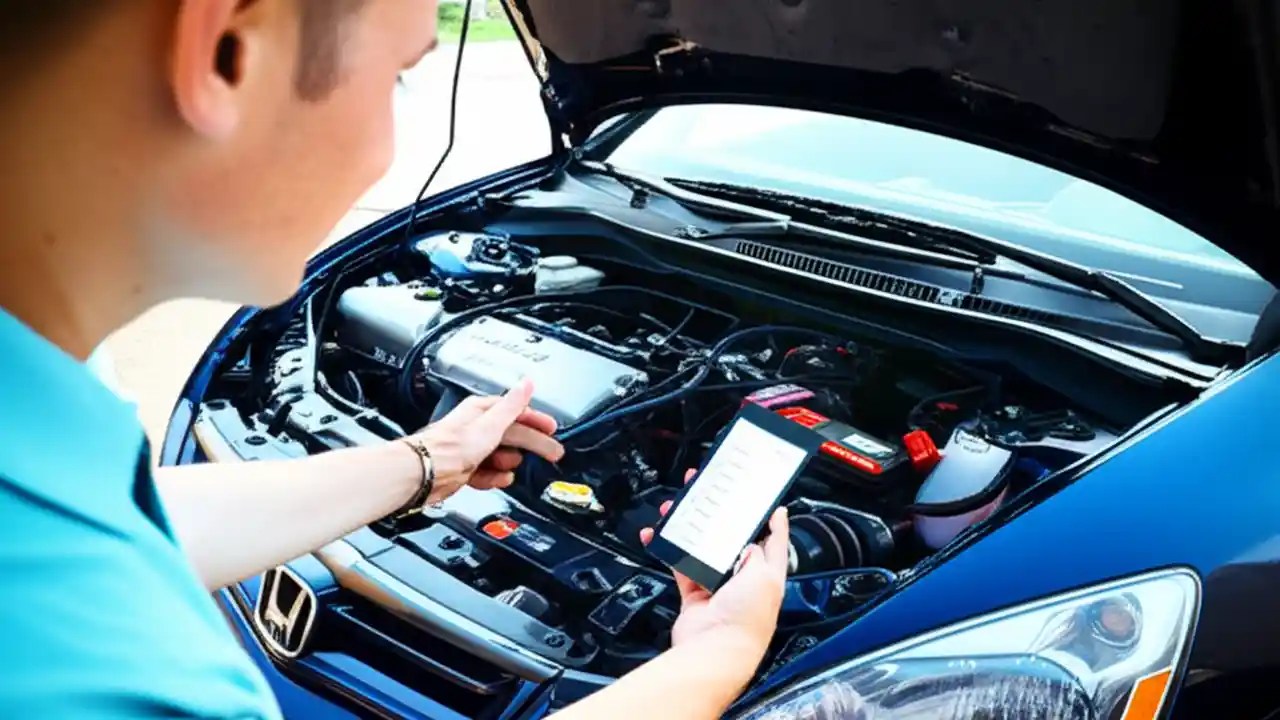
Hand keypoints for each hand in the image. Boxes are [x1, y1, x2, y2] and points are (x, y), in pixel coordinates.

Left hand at [406, 379, 563, 502]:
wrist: (425, 473)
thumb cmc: (450, 447)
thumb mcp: (490, 423)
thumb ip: (512, 405)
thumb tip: (527, 384)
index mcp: (482, 411)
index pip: (516, 412)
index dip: (536, 420)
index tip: (551, 428)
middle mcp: (476, 428)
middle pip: (512, 435)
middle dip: (533, 444)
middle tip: (551, 452)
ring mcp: (470, 449)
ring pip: (500, 456)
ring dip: (509, 463)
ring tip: (512, 466)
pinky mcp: (465, 469)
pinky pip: (487, 473)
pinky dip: (494, 477)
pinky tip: (499, 478)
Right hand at [640, 469, 789, 658]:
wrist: (714, 650)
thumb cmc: (746, 621)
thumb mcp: (763, 577)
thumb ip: (757, 555)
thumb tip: (749, 544)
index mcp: (767, 576)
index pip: (775, 543)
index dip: (776, 524)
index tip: (774, 507)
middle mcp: (744, 582)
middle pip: (732, 542)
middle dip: (720, 519)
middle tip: (709, 498)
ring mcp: (718, 588)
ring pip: (703, 550)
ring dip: (690, 530)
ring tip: (677, 512)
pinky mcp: (695, 595)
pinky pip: (681, 567)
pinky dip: (669, 552)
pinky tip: (659, 538)